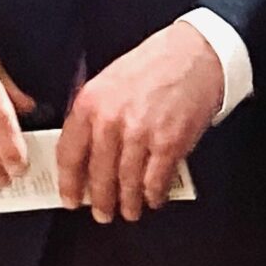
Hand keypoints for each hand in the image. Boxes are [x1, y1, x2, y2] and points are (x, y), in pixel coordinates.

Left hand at [56, 21, 222, 221]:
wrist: (196, 53)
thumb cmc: (155, 64)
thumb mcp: (109, 80)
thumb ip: (93, 114)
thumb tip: (83, 151)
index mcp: (91, 103)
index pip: (70, 154)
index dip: (69, 183)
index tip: (70, 197)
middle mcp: (112, 121)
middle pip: (98, 175)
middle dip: (100, 201)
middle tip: (102, 211)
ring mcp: (141, 134)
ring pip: (126, 184)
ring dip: (127, 203)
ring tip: (129, 211)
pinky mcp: (169, 143)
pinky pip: (155, 181)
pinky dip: (154, 195)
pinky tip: (153, 198)